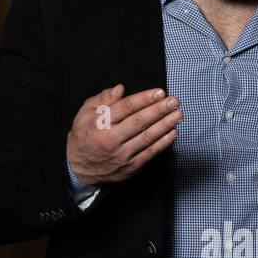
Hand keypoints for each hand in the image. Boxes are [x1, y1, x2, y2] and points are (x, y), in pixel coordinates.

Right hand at [66, 84, 182, 184]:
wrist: (79, 167)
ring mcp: (122, 154)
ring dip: (166, 125)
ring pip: (147, 137)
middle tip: (174, 101)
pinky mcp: (130, 166)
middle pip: (139, 122)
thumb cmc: (84, 136)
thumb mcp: (85, 113)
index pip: (126, 108)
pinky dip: (163, 143)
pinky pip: (149, 153)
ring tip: (178, 115)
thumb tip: (120, 89)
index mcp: (100, 124)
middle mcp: (111, 139)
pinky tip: (173, 132)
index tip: (160, 92)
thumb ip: (103, 99)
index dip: (145, 99)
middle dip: (159, 110)